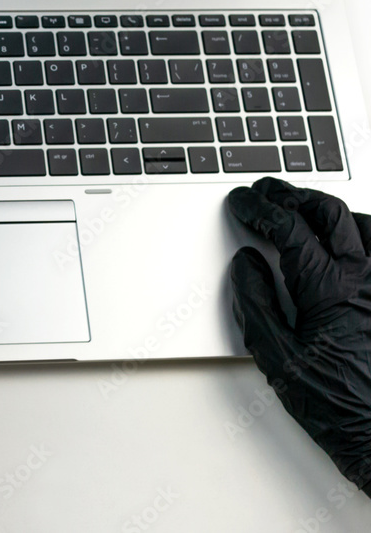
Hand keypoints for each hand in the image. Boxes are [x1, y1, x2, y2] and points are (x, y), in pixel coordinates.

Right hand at [228, 177, 370, 495]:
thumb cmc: (337, 406)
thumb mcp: (277, 359)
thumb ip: (256, 303)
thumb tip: (246, 263)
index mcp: (328, 290)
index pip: (287, 227)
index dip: (258, 208)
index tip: (240, 203)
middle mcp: (366, 279)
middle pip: (326, 211)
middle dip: (290, 195)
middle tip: (267, 192)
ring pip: (361, 222)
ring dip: (327, 209)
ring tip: (303, 208)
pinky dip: (363, 231)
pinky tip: (350, 236)